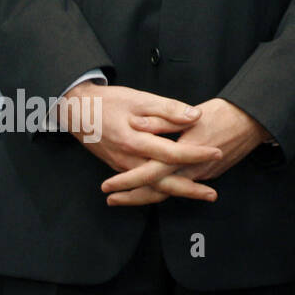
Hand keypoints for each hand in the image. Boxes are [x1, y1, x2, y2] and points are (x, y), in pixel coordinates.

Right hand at [67, 82, 221, 202]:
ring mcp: (123, 167)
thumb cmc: (110, 102)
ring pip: (152, 187)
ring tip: (201, 193)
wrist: (77, 111)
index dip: (196, 154)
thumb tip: (196, 116)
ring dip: (177, 192)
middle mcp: (128, 160)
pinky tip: (178, 187)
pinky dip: (161, 189)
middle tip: (213, 194)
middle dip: (189, 189)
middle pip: (162, 181)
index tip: (217, 153)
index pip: (171, 153)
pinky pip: (143, 184)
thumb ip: (168, 109)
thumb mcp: (139, 100)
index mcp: (135, 140)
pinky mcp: (121, 168)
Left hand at [100, 98, 268, 205]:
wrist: (254, 122)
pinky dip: (165, 188)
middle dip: (132, 198)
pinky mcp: (209, 174)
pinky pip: (183, 185)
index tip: (107, 186)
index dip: (127, 182)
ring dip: (146, 195)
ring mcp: (202, 175)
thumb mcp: (193, 113)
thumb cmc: (225, 113)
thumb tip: (138, 123)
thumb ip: (164, 119)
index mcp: (184, 154)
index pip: (150, 173)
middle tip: (111, 199)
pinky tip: (155, 185)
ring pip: (170, 191)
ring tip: (125, 197)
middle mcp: (192, 170)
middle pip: (157, 192)